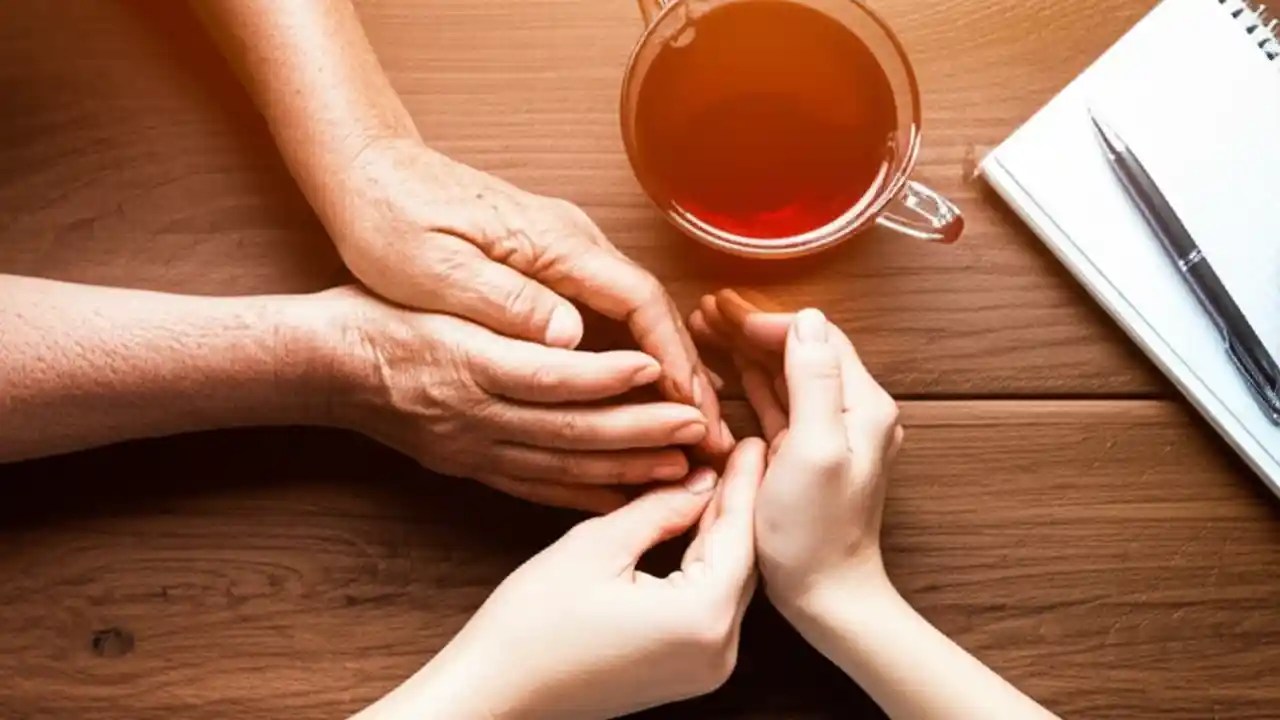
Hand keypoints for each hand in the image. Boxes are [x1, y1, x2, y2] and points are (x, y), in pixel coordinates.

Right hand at [307, 285, 712, 512]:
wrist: (321, 364)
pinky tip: (621, 499)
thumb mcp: (430, 294)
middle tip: (696, 429)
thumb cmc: (376, 315)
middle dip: (639, 432)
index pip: (551, 376)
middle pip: (568, 429)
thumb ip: (498, 312)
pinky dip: (580, 494)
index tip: (661, 374)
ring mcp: (471, 447)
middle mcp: (473, 415)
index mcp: (466, 362)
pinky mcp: (469, 464)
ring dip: (622, 469)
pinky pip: (533, 487)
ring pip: (558, 464)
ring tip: (679, 468)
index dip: (610, 378)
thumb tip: (567, 330)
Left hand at [316, 138, 728, 457]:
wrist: (368, 169)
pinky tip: (646, 383)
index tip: (690, 406)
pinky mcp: (548, 260)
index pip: (637, 300)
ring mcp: (563, 248)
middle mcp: (571, 241)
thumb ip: (505, 301)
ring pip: (634, 311)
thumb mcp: (435, 267)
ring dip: (666, 365)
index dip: (670, 358)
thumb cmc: (391, 215)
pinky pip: (609, 310)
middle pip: (649, 309)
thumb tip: (570, 340)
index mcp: (552, 242)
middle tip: (708, 434)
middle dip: (685, 372)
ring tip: (690, 421)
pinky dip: (635, 350)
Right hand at [357, 441, 765, 719]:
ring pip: (728, 584)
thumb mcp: (597, 545)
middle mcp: (717, 653)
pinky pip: (709, 608)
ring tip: (720, 479)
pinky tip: (697, 529)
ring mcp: (703, 671)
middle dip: (737, 505)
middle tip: (738, 451)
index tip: (751, 441)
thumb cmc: (531, 625)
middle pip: (743, 562)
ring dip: (722, 534)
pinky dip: (706, 566)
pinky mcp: (684, 675)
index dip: (743, 481)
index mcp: (701, 618)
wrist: (495, 693)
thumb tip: (701, 480)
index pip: (739, 534)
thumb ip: (660, 508)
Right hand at [690, 291, 903, 606]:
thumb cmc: (817, 533)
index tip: (723, 309)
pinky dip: (750, 381)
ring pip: (784, 373)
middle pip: (799, 350)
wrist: (825, 595)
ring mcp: (827, 434)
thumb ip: (815, 381)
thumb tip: (808, 318)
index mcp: (863, 405)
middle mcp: (851, 413)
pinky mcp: (804, 455)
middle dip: (751, 326)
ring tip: (704, 326)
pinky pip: (777, 403)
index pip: (817, 337)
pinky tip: (727, 367)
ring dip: (746, 348)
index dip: (769, 318)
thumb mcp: (815, 449)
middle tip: (704, 309)